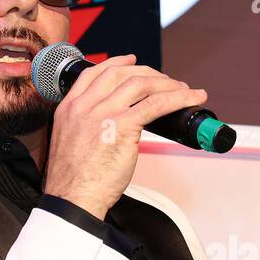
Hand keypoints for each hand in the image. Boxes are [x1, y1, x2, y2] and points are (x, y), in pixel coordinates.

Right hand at [42, 53, 207, 218]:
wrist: (73, 198)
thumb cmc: (74, 182)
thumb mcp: (72, 144)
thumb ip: (86, 128)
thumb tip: (112, 128)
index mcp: (69, 108)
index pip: (94, 73)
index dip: (117, 63)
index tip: (132, 60)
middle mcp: (84, 106)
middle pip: (120, 73)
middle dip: (147, 72)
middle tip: (166, 80)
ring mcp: (103, 114)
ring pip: (140, 84)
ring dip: (167, 84)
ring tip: (184, 90)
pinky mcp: (122, 126)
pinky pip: (156, 104)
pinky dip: (178, 98)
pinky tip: (191, 98)